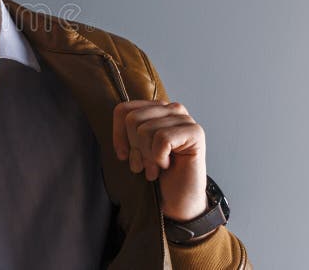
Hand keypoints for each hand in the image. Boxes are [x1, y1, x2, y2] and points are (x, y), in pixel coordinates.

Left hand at [112, 100, 206, 221]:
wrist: (177, 199)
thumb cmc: (156, 172)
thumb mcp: (134, 147)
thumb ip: (127, 128)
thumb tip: (113, 113)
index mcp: (155, 109)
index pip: (123, 110)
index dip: (118, 135)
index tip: (123, 155)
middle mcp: (171, 109)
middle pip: (132, 119)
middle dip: (134, 148)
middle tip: (142, 165)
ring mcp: (185, 119)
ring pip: (145, 130)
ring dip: (146, 157)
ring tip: (154, 169)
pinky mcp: (195, 132)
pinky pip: (162, 139)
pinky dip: (159, 158)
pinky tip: (166, 165)